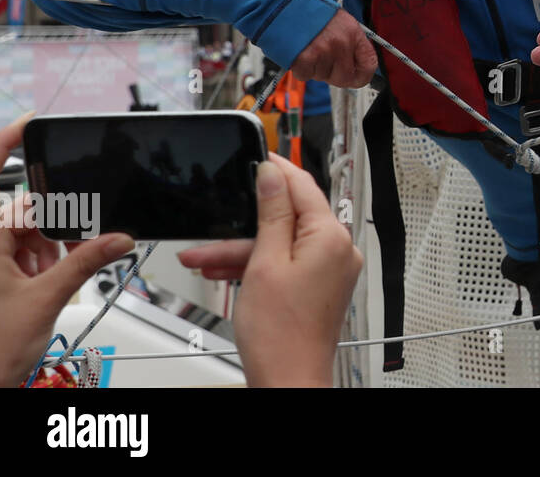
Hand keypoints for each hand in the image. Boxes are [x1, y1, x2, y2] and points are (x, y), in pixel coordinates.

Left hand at [0, 115, 133, 386]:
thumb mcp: (45, 299)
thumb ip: (86, 261)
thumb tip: (119, 236)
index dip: (8, 141)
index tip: (32, 122)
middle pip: (17, 207)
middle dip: (49, 220)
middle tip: (70, 243)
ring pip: (17, 230)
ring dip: (43, 244)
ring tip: (54, 272)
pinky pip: (12, 250)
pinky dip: (35, 258)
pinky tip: (45, 277)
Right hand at [233, 154, 362, 386]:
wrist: (288, 380)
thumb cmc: (279, 334)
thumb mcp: (264, 262)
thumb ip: (271, 213)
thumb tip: (273, 174)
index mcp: (331, 236)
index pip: (304, 186)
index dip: (277, 170)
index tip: (257, 157)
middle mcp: (339, 250)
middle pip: (289, 218)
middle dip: (245, 224)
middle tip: (210, 228)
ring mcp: (332, 269)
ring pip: (283, 243)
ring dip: (243, 249)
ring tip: (200, 258)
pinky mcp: (321, 286)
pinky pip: (288, 263)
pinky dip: (259, 265)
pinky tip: (224, 271)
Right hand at [290, 9, 377, 87]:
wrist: (282, 3)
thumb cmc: (310, 12)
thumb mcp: (339, 21)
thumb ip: (350, 43)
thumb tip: (354, 67)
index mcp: (353, 32)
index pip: (369, 65)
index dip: (361, 76)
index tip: (354, 76)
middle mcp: (341, 42)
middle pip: (344, 78)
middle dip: (333, 74)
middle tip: (322, 60)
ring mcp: (323, 51)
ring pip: (323, 77)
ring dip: (314, 68)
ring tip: (308, 48)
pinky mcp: (305, 58)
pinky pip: (305, 76)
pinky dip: (300, 68)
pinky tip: (298, 52)